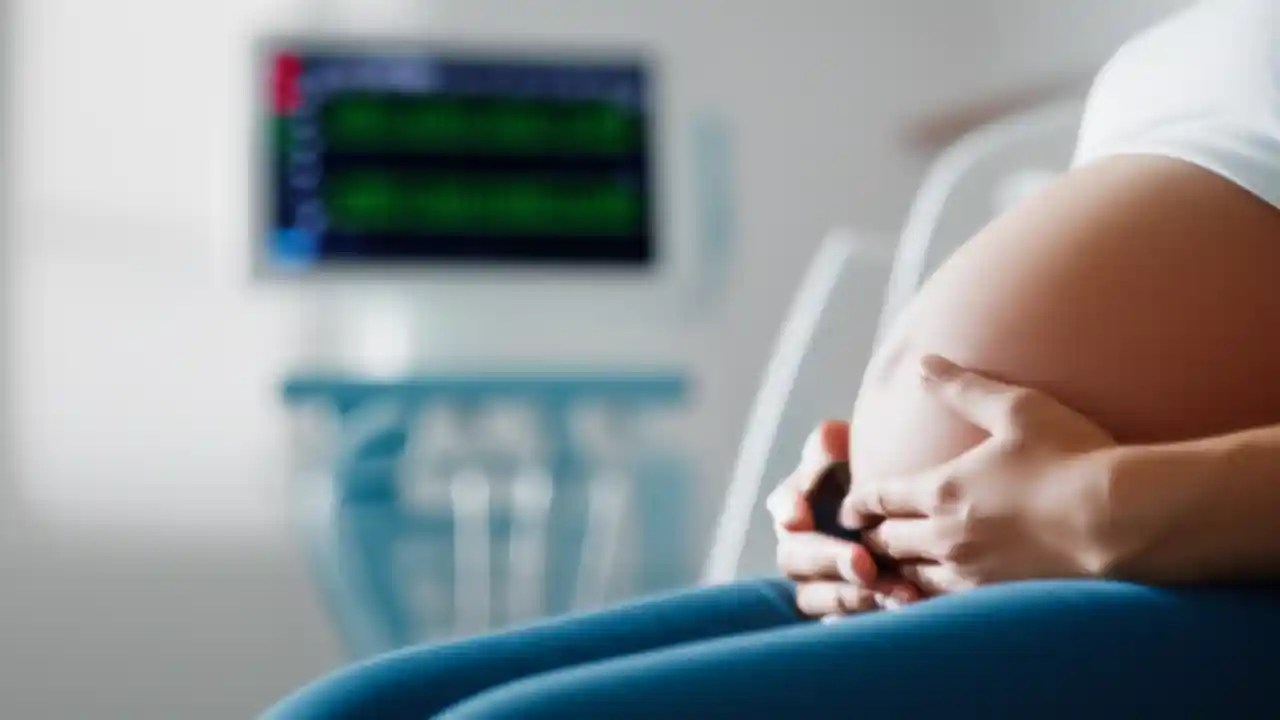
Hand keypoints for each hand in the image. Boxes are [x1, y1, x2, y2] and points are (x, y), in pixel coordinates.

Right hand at [767, 421, 919, 617]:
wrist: (910, 518)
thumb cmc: (874, 477)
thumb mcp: (853, 455)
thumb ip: (835, 445)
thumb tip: (830, 438)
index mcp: (796, 504)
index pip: (783, 505)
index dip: (788, 509)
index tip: (801, 512)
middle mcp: (797, 547)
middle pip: (796, 558)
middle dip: (829, 560)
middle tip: (864, 562)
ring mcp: (816, 583)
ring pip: (816, 598)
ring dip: (853, 595)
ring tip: (897, 591)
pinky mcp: (843, 612)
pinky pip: (845, 625)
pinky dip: (871, 618)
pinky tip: (904, 608)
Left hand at [841, 354, 1118, 594]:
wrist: (1121, 519)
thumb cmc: (1073, 456)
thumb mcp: (1016, 409)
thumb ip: (964, 388)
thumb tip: (923, 361)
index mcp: (943, 489)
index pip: (878, 498)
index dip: (857, 503)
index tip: (848, 508)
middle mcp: (946, 535)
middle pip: (885, 542)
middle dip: (872, 538)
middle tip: (864, 538)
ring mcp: (970, 572)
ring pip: (909, 578)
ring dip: (895, 571)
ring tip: (890, 569)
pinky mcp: (996, 599)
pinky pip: (942, 606)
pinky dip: (925, 599)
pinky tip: (929, 598)